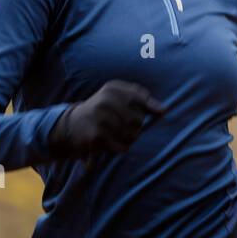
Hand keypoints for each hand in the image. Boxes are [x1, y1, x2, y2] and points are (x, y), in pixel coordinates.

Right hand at [48, 80, 164, 159]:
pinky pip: (122, 147)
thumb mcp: (119, 97)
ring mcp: (101, 117)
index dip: (150, 107)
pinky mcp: (97, 135)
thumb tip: (164, 110)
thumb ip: (142, 100)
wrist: (72, 125)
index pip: (141, 98)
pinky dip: (120, 148)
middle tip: (125, 128)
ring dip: (129, 140)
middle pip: (139, 120)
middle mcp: (107, 100)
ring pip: (132, 135)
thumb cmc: (103, 110)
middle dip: (137, 128)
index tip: (158, 113)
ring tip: (117, 135)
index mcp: (113, 88)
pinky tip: (111, 143)